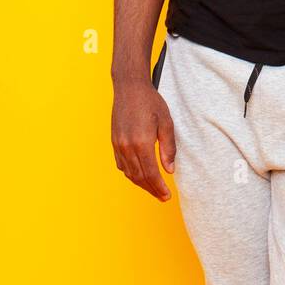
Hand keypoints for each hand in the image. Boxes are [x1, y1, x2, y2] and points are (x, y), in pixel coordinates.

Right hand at [112, 77, 176, 201]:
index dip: (159, 187)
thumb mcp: (166, 122)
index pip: (151, 173)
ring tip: (153, 189)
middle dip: (151, 189)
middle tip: (163, 197)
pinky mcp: (114, 142)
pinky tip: (140, 174)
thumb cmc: (150, 102)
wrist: (129, 87)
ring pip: (129, 173)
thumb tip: (170, 170)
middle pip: (139, 177)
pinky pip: (121, 165)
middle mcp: (127, 146)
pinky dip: (131, 173)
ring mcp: (118, 145)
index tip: (167, 196)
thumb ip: (168, 148)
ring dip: (141, 184)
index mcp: (142, 142)